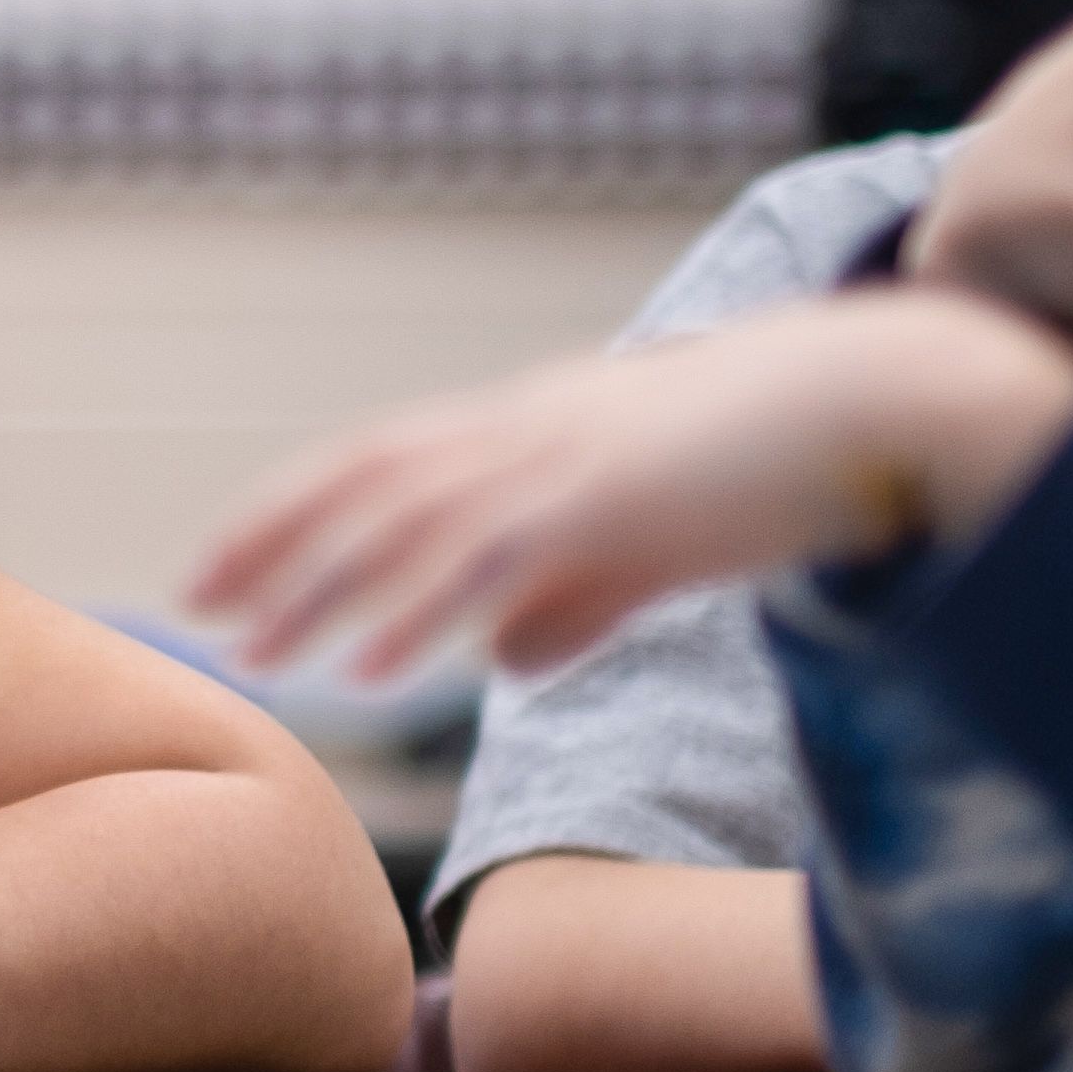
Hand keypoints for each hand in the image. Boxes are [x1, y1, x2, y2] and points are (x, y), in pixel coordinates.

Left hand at [187, 289, 1072, 684]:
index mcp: (527, 429)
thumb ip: (571, 594)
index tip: (216, 570)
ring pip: (409, 520)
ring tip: (258, 657)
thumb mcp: (650, 538)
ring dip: (322, 591)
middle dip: (271, 544)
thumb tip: (497, 657)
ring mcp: (565, 455)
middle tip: (194, 611)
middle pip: (365, 480)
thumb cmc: (766, 466)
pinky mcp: (613, 495)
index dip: (288, 512)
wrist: (878, 403)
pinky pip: (491, 557)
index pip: (377, 461)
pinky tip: (365, 668)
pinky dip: (416, 612)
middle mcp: (526, 429)